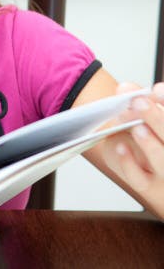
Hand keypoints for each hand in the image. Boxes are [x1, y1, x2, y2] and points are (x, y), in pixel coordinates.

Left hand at [103, 82, 163, 217]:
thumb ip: (139, 102)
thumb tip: (126, 89)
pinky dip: (129, 163)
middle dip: (157, 120)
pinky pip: (140, 180)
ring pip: (163, 162)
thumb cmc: (145, 140)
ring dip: (150, 144)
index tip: (156, 90)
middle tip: (139, 102)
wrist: (141, 168)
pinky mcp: (150, 190)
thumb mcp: (143, 119)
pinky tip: (120, 147)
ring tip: (136, 127)